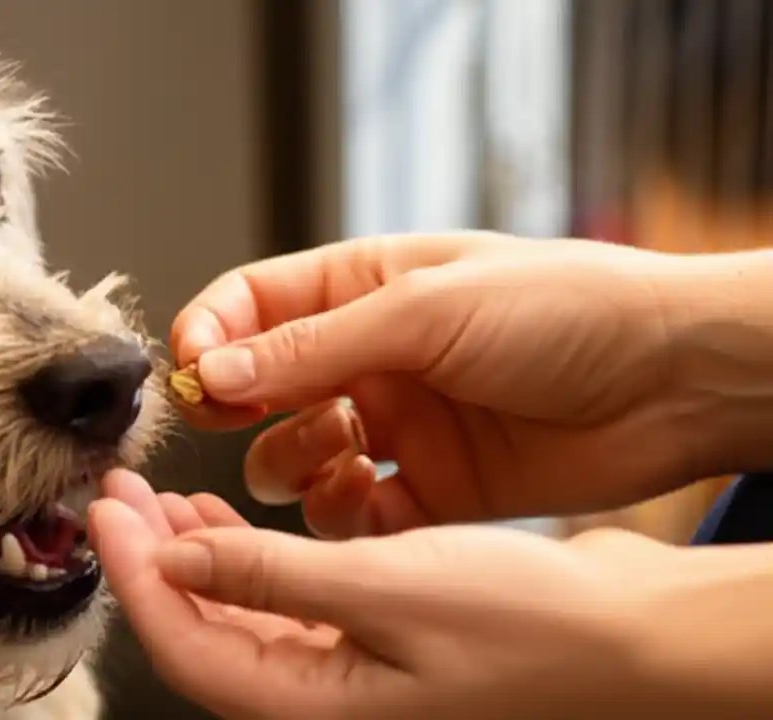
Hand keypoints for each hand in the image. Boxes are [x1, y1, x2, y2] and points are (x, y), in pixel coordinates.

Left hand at [91, 470, 745, 719]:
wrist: (630, 636)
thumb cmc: (529, 625)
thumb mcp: (386, 588)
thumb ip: (270, 577)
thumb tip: (172, 563)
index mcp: (311, 706)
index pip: (185, 644)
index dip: (133, 576)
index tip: (103, 510)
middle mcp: (319, 698)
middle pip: (199, 632)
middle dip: (150, 561)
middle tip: (117, 492)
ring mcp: (342, 672)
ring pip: (234, 616)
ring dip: (191, 556)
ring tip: (158, 499)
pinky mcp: (367, 639)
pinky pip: (279, 606)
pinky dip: (244, 561)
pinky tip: (224, 523)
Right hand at [170, 232, 772, 534]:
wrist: (672, 381)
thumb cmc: (567, 309)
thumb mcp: (424, 310)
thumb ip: (312, 347)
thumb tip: (211, 369)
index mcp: (363, 288)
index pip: (251, 305)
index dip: (209, 336)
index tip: (190, 371)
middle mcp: (369, 358)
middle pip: (260, 385)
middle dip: (235, 406)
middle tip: (230, 419)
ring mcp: (395, 424)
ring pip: (294, 456)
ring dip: (290, 461)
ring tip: (335, 448)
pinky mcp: (427, 489)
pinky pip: (351, 512)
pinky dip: (341, 511)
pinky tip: (369, 490)